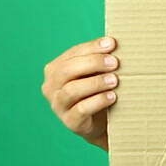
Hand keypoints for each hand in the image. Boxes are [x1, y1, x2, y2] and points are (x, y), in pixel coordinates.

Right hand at [40, 36, 118, 150]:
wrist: (102, 122)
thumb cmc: (98, 90)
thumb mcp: (96, 72)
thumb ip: (100, 58)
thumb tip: (113, 42)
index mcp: (55, 69)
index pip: (72, 53)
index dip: (92, 47)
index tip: (112, 44)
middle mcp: (51, 87)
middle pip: (67, 70)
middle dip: (93, 63)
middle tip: (115, 63)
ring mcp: (58, 106)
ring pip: (71, 90)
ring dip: (95, 83)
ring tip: (115, 80)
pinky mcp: (69, 122)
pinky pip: (81, 110)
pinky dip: (98, 101)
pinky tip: (112, 97)